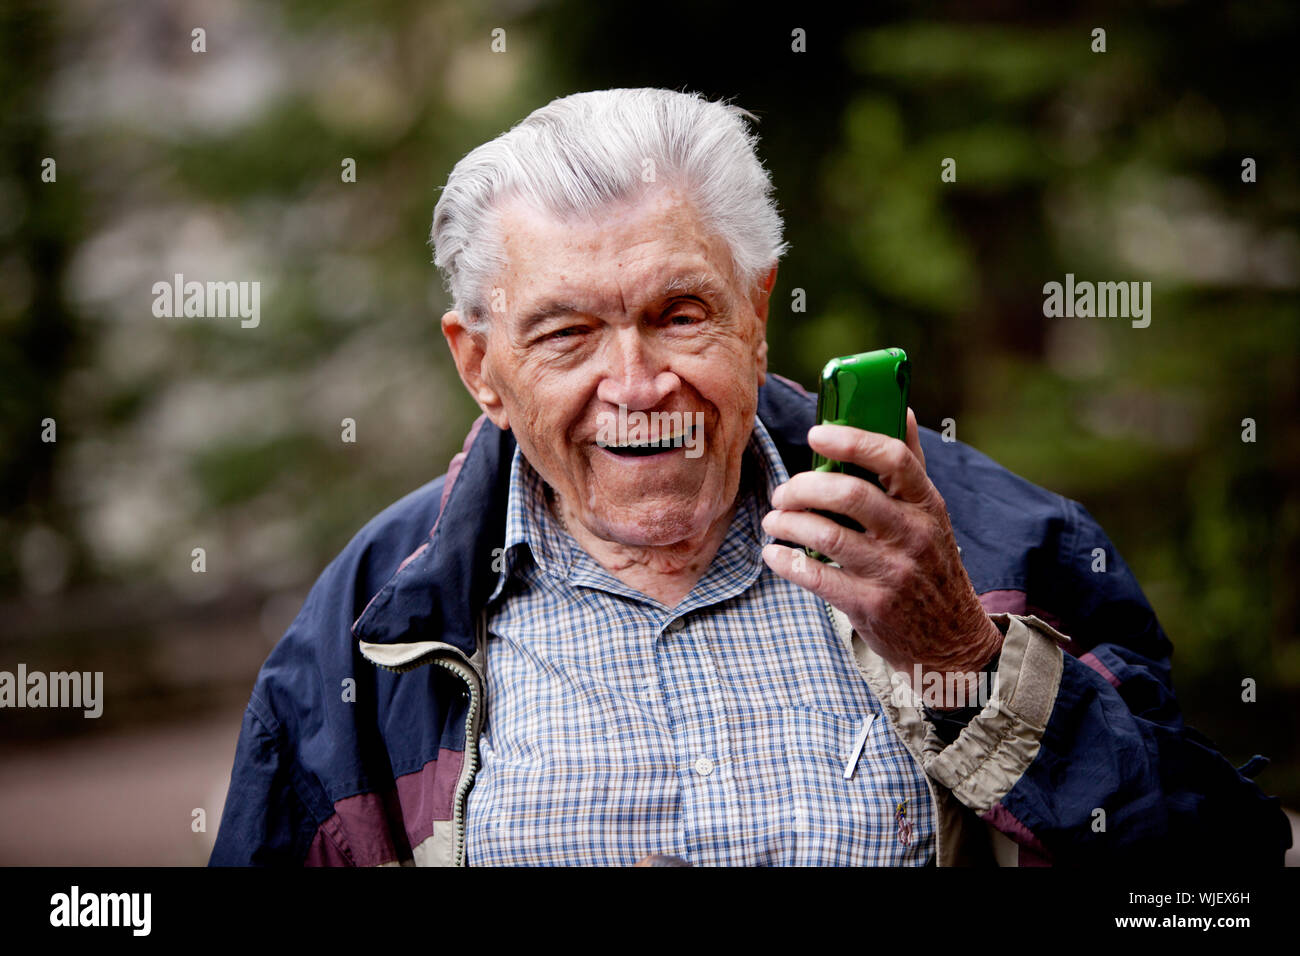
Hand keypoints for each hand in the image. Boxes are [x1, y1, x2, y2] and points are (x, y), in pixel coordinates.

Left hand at [759, 409, 1001, 706]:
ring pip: (826, 535)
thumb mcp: (931, 514)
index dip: (850, 440)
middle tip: (783, 493)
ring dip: (787, 523)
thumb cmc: (929, 565)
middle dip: (803, 487)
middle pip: (849, 494)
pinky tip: (775, 554)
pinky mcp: (869, 606)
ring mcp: (892, 572)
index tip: (815, 435)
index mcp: (927, 505)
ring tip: (774, 521)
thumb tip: (902, 407)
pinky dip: (786, 561)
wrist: (950, 642)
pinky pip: (815, 576)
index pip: (893, 458)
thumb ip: (910, 465)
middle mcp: (913, 535)